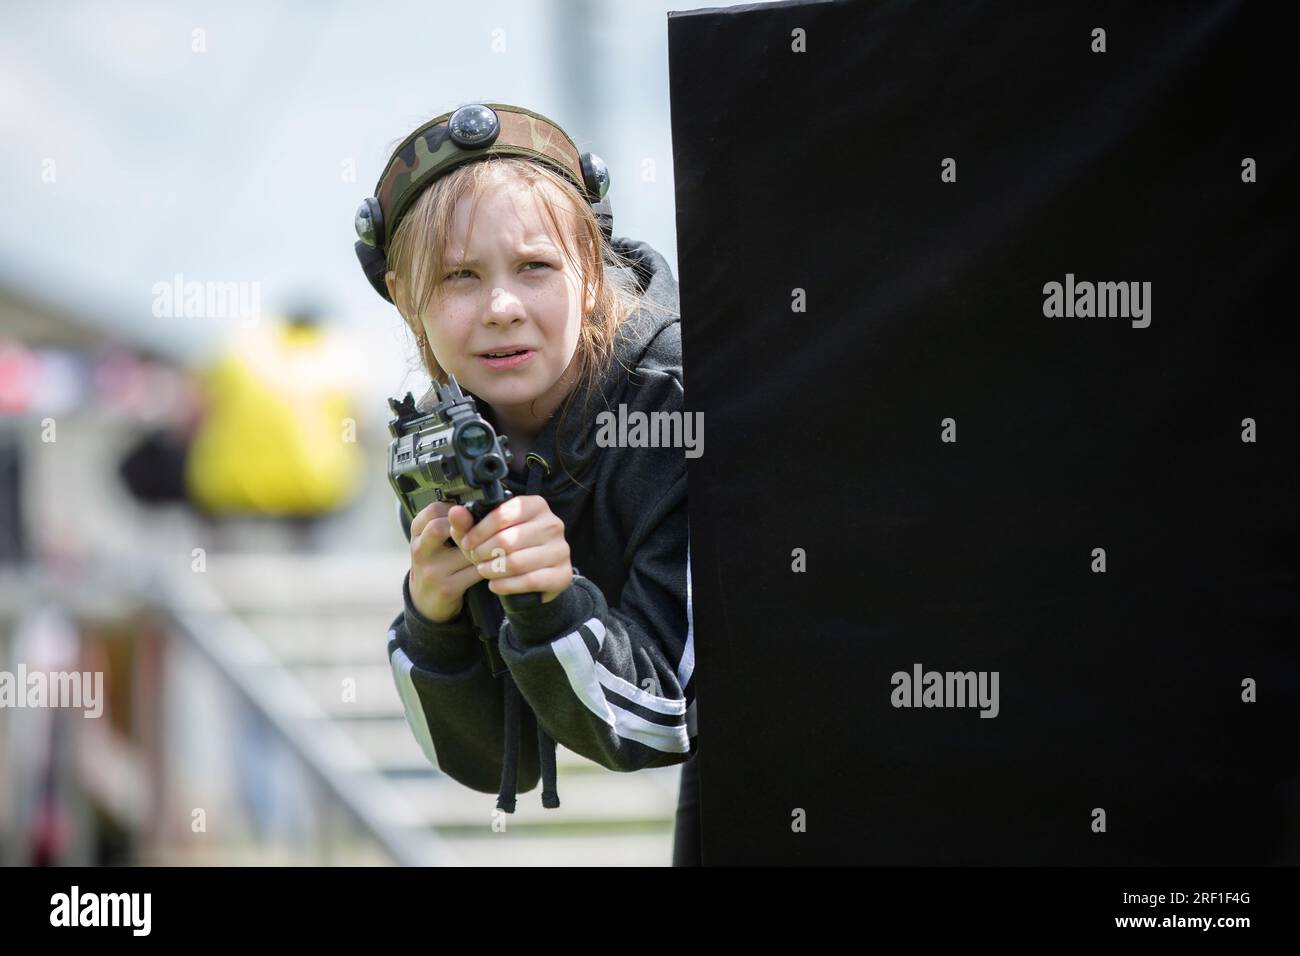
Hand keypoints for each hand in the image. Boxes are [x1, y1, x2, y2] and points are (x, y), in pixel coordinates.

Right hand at [407, 501, 484, 623]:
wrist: (425, 600)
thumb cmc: (436, 561)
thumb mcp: (434, 539)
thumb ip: (450, 521)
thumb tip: (479, 500)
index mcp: (417, 532)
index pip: (434, 510)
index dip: (457, 508)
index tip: (470, 513)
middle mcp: (420, 550)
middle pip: (440, 528)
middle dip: (466, 526)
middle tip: (483, 529)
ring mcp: (432, 570)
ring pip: (465, 550)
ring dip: (485, 545)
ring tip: (494, 543)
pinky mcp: (448, 588)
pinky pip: (476, 571)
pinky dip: (490, 564)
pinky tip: (495, 561)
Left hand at [452, 494, 572, 604]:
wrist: (535, 579)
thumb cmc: (509, 550)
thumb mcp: (486, 535)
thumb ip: (468, 524)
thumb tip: (455, 512)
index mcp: (536, 505)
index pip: (502, 515)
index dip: (478, 531)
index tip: (467, 542)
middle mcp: (552, 524)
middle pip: (508, 540)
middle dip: (484, 552)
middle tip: (476, 559)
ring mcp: (561, 550)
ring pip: (517, 562)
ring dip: (493, 570)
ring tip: (484, 571)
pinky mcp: (563, 574)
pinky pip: (529, 581)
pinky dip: (506, 585)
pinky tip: (495, 585)